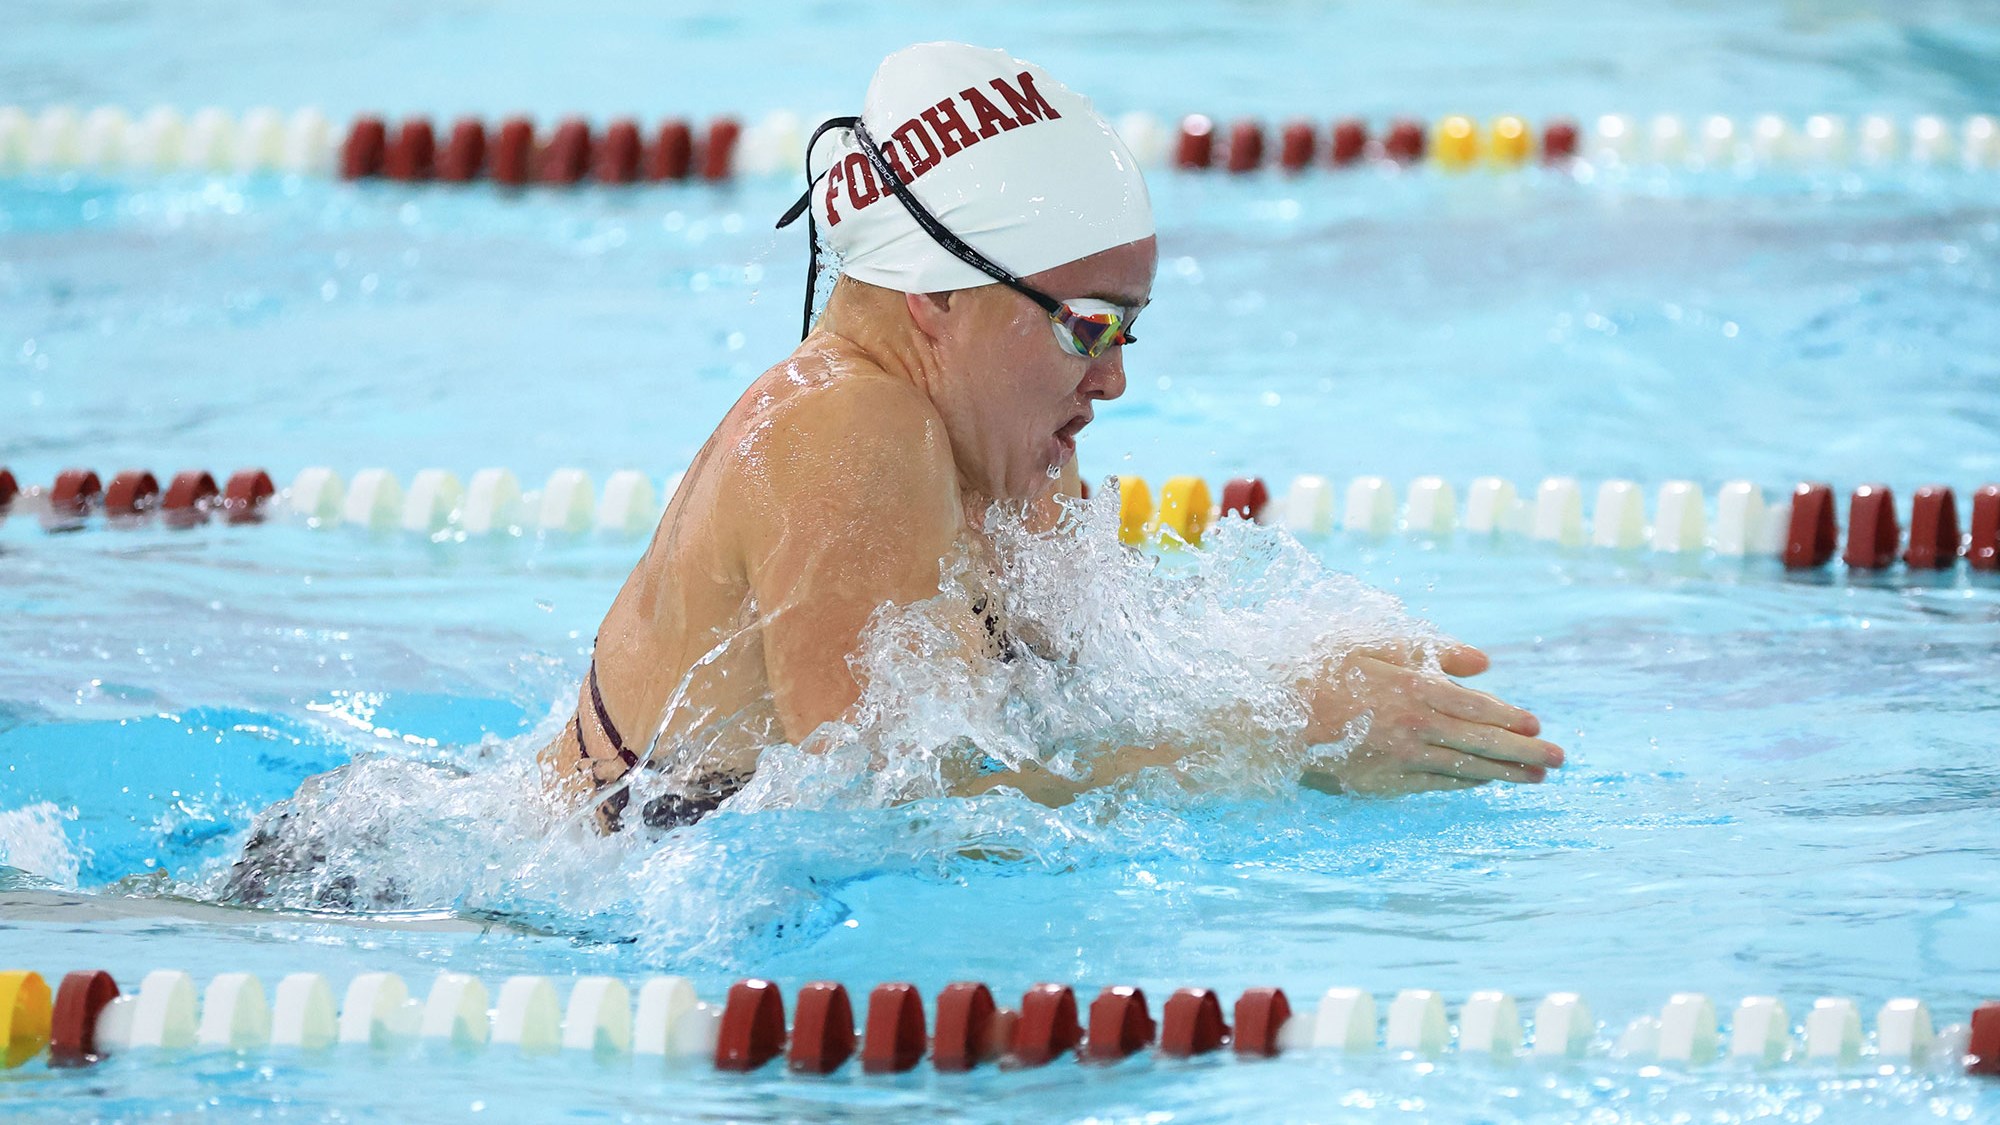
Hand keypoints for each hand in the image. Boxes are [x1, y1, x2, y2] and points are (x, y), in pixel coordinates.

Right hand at [1300, 642, 1564, 796]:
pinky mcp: (1383, 783)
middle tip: (1559, 761)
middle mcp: (1416, 730)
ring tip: (1534, 778)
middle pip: (1482, 744)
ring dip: (1503, 774)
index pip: (1479, 710)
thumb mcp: (1375, 643)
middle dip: (1525, 754)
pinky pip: (1434, 785)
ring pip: (1464, 769)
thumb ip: (1433, 650)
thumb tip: (1484, 663)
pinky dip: (1464, 783)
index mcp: (1415, 691)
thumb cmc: (1320, 668)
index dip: (1512, 719)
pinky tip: (1481, 782)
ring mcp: (1400, 761)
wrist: (1270, 718)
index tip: (1539, 727)